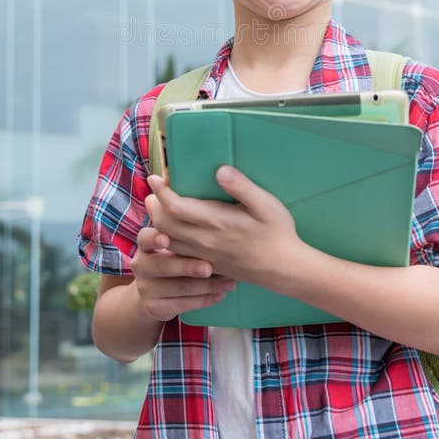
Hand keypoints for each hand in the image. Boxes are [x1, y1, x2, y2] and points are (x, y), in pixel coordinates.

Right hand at [130, 224, 235, 321]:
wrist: (154, 292)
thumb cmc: (174, 254)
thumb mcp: (172, 238)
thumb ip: (178, 220)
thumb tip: (182, 183)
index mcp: (145, 244)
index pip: (145, 237)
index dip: (154, 238)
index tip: (166, 238)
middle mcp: (141, 265)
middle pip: (163, 266)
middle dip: (188, 267)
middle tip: (209, 267)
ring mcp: (145, 288)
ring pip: (178, 288)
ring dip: (206, 286)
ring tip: (229, 282)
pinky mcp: (154, 307)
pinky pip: (182, 305)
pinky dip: (204, 300)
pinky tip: (221, 294)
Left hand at [146, 166, 300, 289]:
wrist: (283, 269)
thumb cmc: (277, 232)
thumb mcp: (266, 205)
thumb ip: (242, 187)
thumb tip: (220, 170)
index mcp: (216, 221)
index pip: (175, 207)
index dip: (161, 191)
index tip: (155, 177)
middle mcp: (204, 240)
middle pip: (164, 224)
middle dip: (154, 205)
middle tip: (154, 191)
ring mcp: (204, 255)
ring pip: (168, 240)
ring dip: (158, 223)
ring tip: (159, 207)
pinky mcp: (207, 265)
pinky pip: (177, 254)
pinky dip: (168, 241)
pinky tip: (173, 232)